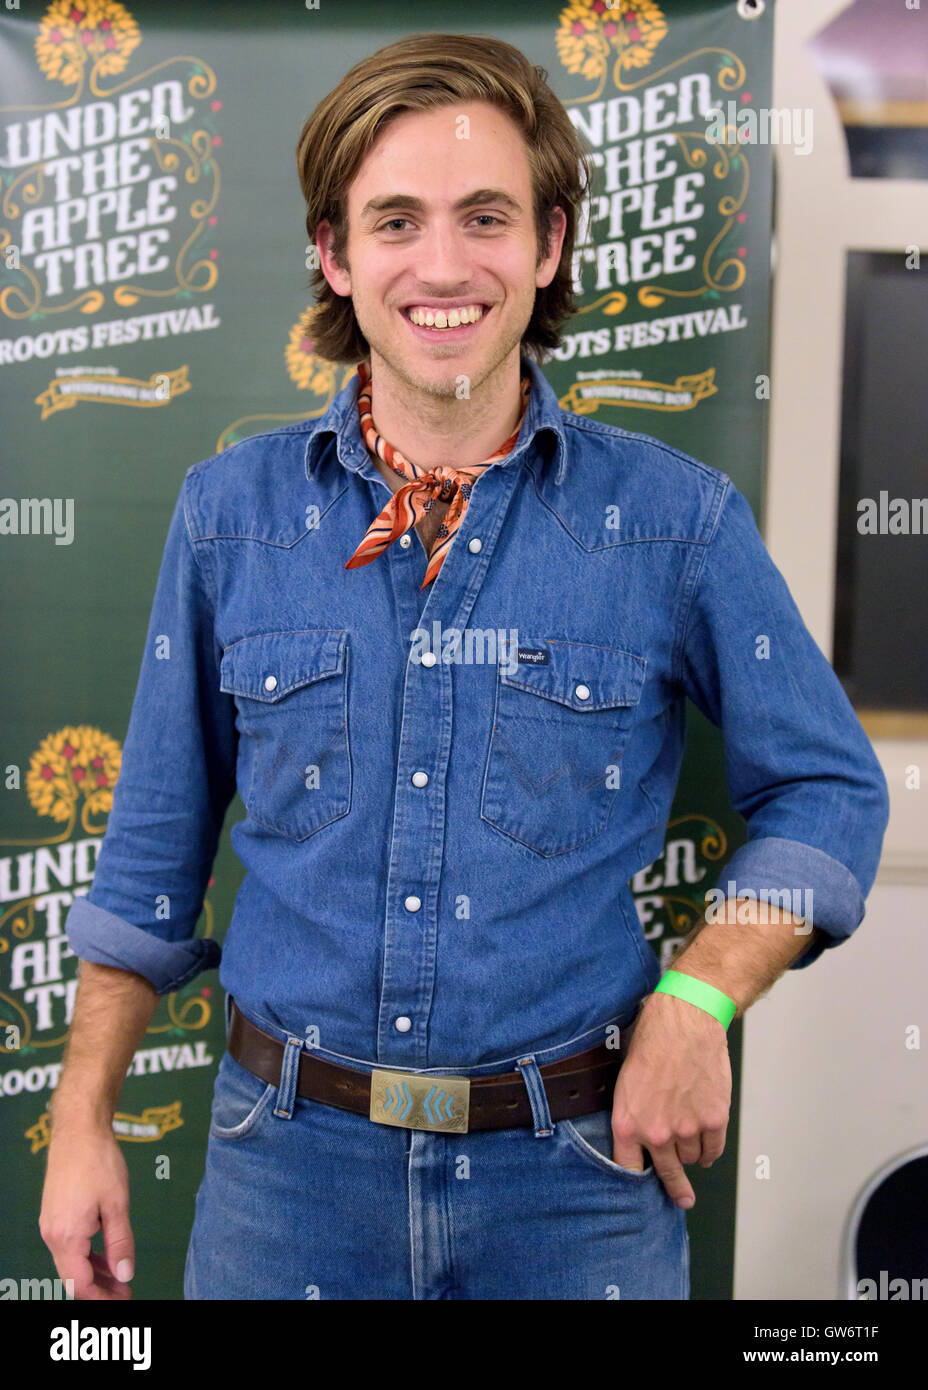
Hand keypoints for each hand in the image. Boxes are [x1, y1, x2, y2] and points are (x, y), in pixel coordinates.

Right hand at [39, 1126, 134, 1299]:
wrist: (78, 1131)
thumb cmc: (99, 1162)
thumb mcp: (117, 1204)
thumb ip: (120, 1242)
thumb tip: (124, 1274)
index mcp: (66, 1236)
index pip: (79, 1284)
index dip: (101, 1298)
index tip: (124, 1299)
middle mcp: (52, 1235)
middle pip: (73, 1278)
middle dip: (99, 1289)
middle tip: (125, 1293)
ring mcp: (51, 1225)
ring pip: (71, 1263)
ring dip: (94, 1273)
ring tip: (120, 1279)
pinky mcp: (55, 1215)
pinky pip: (69, 1246)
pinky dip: (87, 1256)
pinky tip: (106, 1256)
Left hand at [610, 990, 730, 1208]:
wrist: (685, 1022)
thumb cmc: (652, 1041)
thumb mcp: (625, 1080)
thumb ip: (633, 1113)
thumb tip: (641, 1136)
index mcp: (628, 1123)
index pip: (629, 1168)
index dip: (638, 1179)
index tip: (645, 1189)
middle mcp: (657, 1133)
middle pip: (667, 1172)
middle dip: (676, 1189)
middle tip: (683, 1199)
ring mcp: (687, 1130)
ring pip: (692, 1158)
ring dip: (692, 1151)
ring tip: (690, 1134)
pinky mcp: (714, 1121)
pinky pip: (714, 1149)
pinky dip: (711, 1150)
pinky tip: (708, 1147)